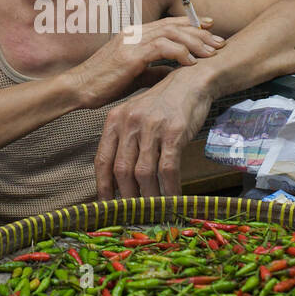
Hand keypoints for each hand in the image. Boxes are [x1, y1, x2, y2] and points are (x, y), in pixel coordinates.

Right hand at [64, 16, 222, 109]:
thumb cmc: (103, 84)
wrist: (78, 88)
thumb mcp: (135, 76)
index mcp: (135, 34)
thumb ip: (155, 72)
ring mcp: (132, 41)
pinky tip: (192, 62)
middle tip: (220, 42)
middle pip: (175, 25)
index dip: (192, 24)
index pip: (169, 23)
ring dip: (195, 42)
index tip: (210, 29)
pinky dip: (180, 53)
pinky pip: (162, 48)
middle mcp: (135, 32)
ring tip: (211, 53)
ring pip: (172, 33)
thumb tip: (175, 74)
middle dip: (200, 33)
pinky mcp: (130, 54)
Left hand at [95, 68, 214, 199]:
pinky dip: (169, 188)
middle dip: (127, 197)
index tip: (106, 205)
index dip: (102, 187)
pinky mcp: (174, 133)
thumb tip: (120, 176)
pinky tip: (173, 198)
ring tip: (153, 210)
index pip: (102, 160)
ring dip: (148, 197)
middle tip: (133, 214)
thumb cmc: (165, 102)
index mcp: (115, 120)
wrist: (193, 81)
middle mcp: (130, 124)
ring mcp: (152, 128)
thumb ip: (126, 141)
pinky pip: (167, 169)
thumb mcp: (137, 116)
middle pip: (121, 171)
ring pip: (143, 174)